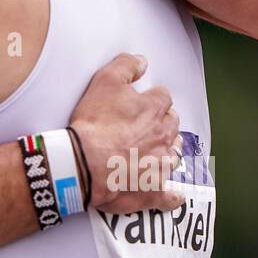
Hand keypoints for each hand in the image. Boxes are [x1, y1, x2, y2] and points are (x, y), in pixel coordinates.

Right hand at [67, 53, 184, 214]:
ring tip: (155, 150)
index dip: (152, 98)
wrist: (84, 163)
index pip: (163, 98)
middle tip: (146, 124)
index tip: (142, 101)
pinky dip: (172, 195)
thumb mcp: (105, 81)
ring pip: (174, 155)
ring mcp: (160, 165)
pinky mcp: (152, 190)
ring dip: (168, 151)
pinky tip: (173, 195)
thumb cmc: (94, 123)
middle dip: (162, 122)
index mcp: (154, 110)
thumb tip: (141, 62)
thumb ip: (126, 66)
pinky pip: (169, 196)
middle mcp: (163, 137)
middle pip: (172, 125)